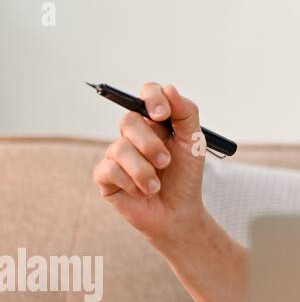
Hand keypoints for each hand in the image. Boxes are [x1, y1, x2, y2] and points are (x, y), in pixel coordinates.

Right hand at [92, 82, 208, 247]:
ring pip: (120, 148)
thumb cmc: (185, 176)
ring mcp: (116, 153)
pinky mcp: (104, 175)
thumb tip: (169, 89)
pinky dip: (132, 183)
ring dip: (145, 170)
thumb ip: (186, 114)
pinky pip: (111, 169)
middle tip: (166, 162)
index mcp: (155, 121)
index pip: (147, 94)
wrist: (178, 212)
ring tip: (156, 185)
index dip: (152, 98)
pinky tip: (141, 192)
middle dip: (150, 144)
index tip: (162, 116)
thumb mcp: (193, 143)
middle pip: (129, 120)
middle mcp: (133, 134)